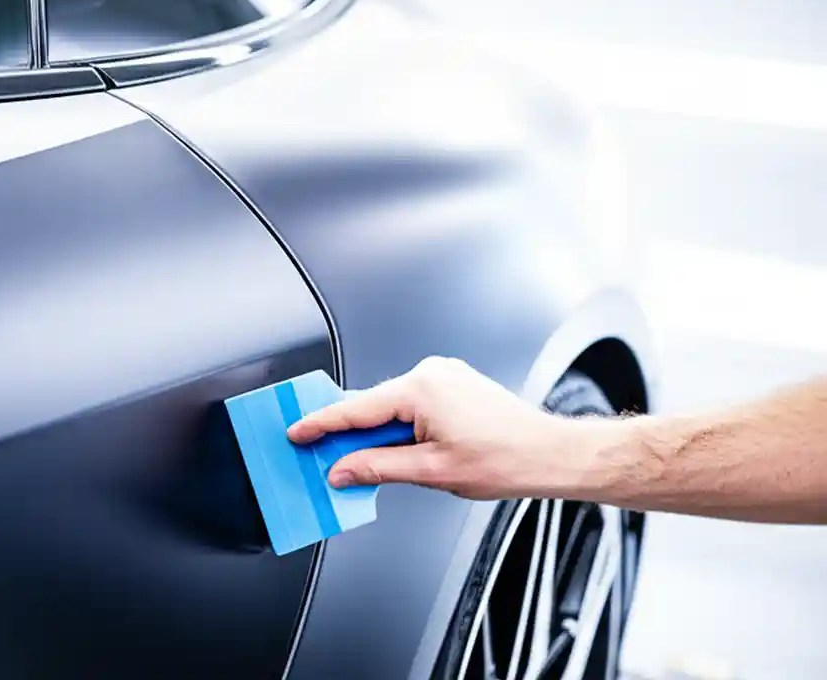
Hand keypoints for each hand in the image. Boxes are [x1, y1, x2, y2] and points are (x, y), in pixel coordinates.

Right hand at [287, 357, 589, 499]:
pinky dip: (397, 425)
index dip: (321, 423)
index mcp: (421, 389)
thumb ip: (378, 467)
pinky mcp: (453, 385)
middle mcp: (430, 374)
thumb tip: (342, 470)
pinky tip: (393, 450)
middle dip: (347, 433)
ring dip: (375, 432)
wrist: (550, 453)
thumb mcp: (431, 471)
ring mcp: (444, 376)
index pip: (355, 408)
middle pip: (371, 406)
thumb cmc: (505, 459)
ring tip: (362, 463)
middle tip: (320, 455)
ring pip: (391, 406)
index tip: (295, 431)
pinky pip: (411, 404)